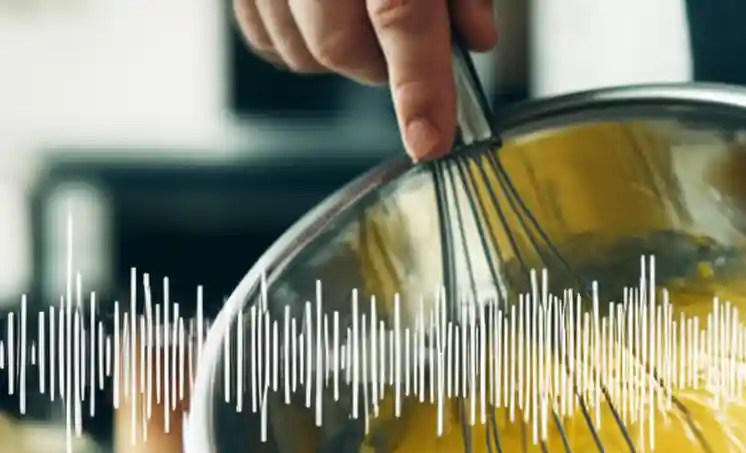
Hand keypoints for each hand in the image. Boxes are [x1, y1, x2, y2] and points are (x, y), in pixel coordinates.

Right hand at [232, 0, 497, 159]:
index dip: (419, 87)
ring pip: (299, 50)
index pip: (400, 15)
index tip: (429, 139)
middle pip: (340, 46)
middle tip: (409, 50)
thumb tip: (476, 37)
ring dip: (340, 57)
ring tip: (363, 18)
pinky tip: (321, 14)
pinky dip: (297, 42)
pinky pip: (262, 35)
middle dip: (381, 68)